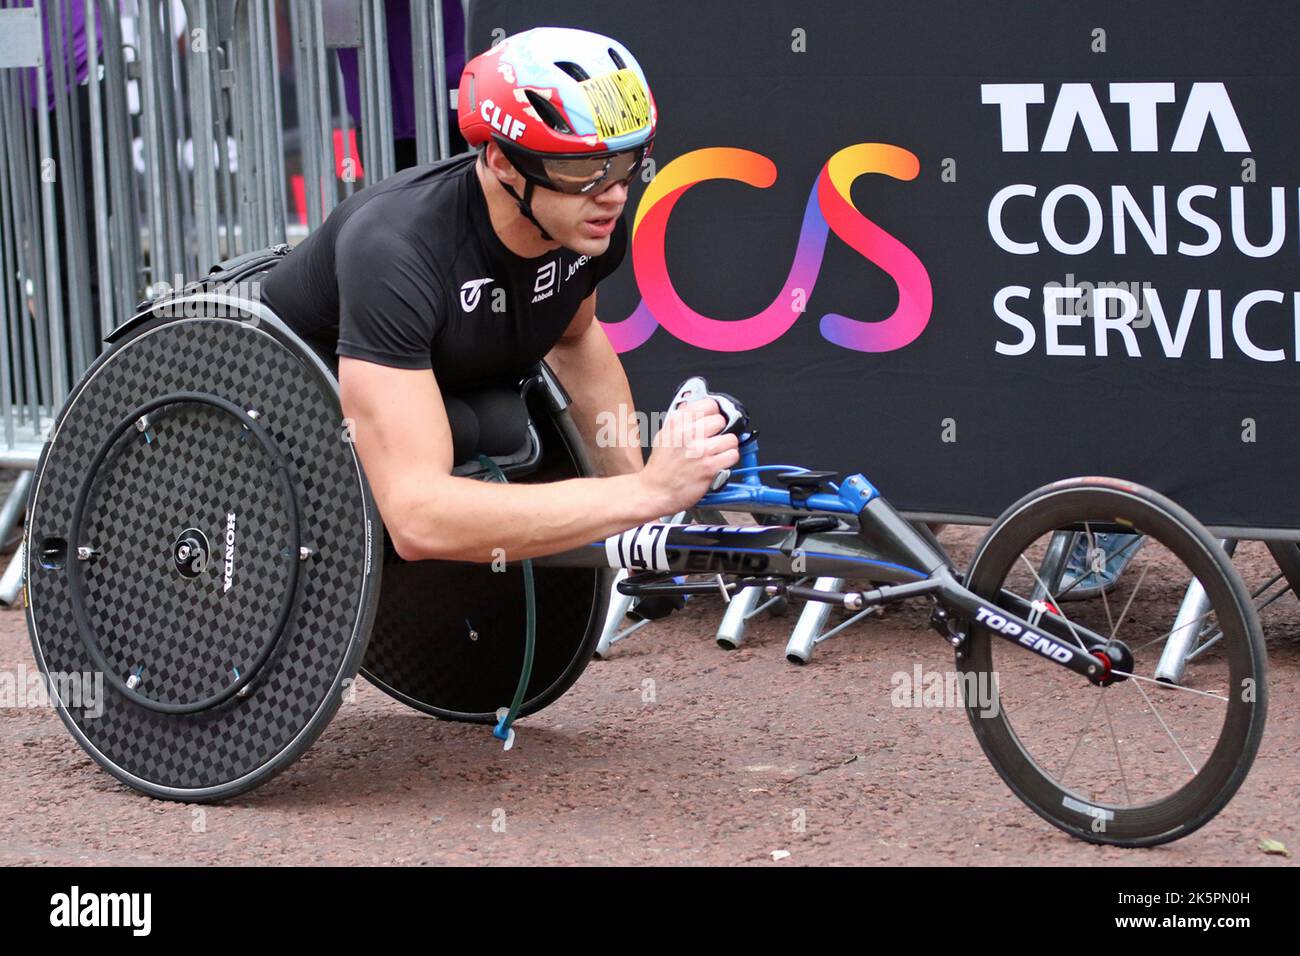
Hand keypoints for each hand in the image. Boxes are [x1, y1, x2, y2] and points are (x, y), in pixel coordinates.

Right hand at [637, 398, 739, 515]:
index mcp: (677, 422)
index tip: (714, 420)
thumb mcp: (663, 436)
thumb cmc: (659, 467)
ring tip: (718, 453)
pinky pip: (732, 455)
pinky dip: (729, 460)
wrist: (655, 491)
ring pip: (731, 438)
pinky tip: (720, 463)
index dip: (714, 414)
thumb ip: (680, 421)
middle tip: (714, 440)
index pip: (709, 405)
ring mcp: (700, 450)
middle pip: (721, 420)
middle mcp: (688, 433)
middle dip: (721, 431)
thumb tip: (696, 410)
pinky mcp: (709, 466)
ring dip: (727, 447)